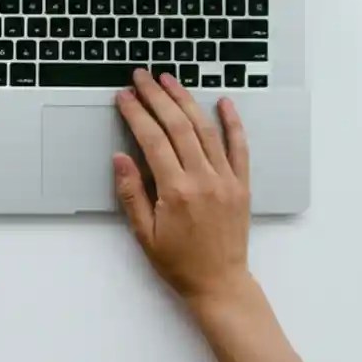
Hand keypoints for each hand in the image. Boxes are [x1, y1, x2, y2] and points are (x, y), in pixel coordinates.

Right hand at [113, 69, 250, 302]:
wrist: (220, 283)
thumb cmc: (179, 263)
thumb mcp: (144, 233)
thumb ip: (131, 193)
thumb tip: (120, 158)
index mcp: (176, 191)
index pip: (152, 139)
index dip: (136, 114)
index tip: (124, 97)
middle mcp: (203, 179)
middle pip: (178, 125)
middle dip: (157, 96)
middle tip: (142, 77)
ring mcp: (226, 179)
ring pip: (205, 129)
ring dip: (186, 100)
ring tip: (170, 80)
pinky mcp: (241, 184)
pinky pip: (239, 146)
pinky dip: (232, 122)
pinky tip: (223, 102)